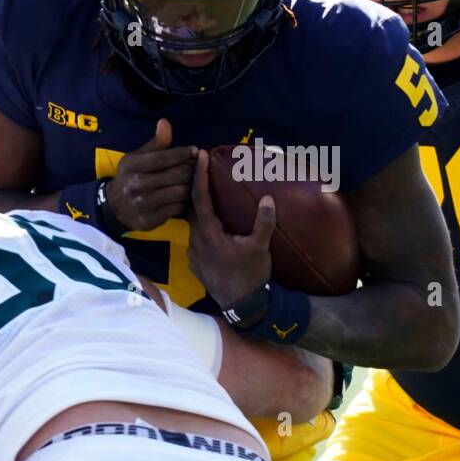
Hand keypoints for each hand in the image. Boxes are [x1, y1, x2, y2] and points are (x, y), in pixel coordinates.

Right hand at [105, 119, 196, 231]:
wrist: (116, 206)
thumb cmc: (132, 176)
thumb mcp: (138, 157)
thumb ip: (156, 143)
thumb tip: (165, 122)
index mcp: (132, 165)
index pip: (162, 158)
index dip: (182, 154)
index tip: (195, 151)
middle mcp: (136, 184)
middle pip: (175, 175)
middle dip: (190, 170)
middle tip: (197, 167)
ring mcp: (143, 203)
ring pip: (179, 192)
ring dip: (190, 186)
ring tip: (193, 181)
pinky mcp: (151, 219)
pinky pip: (177, 208)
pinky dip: (185, 201)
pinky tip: (186, 196)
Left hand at [187, 149, 274, 307]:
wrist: (242, 306)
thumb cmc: (250, 275)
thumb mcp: (260, 247)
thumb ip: (263, 222)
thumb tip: (268, 198)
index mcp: (208, 233)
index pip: (199, 196)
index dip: (199, 174)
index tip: (200, 154)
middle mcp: (195, 240)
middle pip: (191, 207)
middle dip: (196, 187)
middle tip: (203, 168)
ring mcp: (193, 252)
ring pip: (192, 223)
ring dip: (198, 207)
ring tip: (209, 192)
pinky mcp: (196, 262)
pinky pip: (196, 237)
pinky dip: (201, 225)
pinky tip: (212, 222)